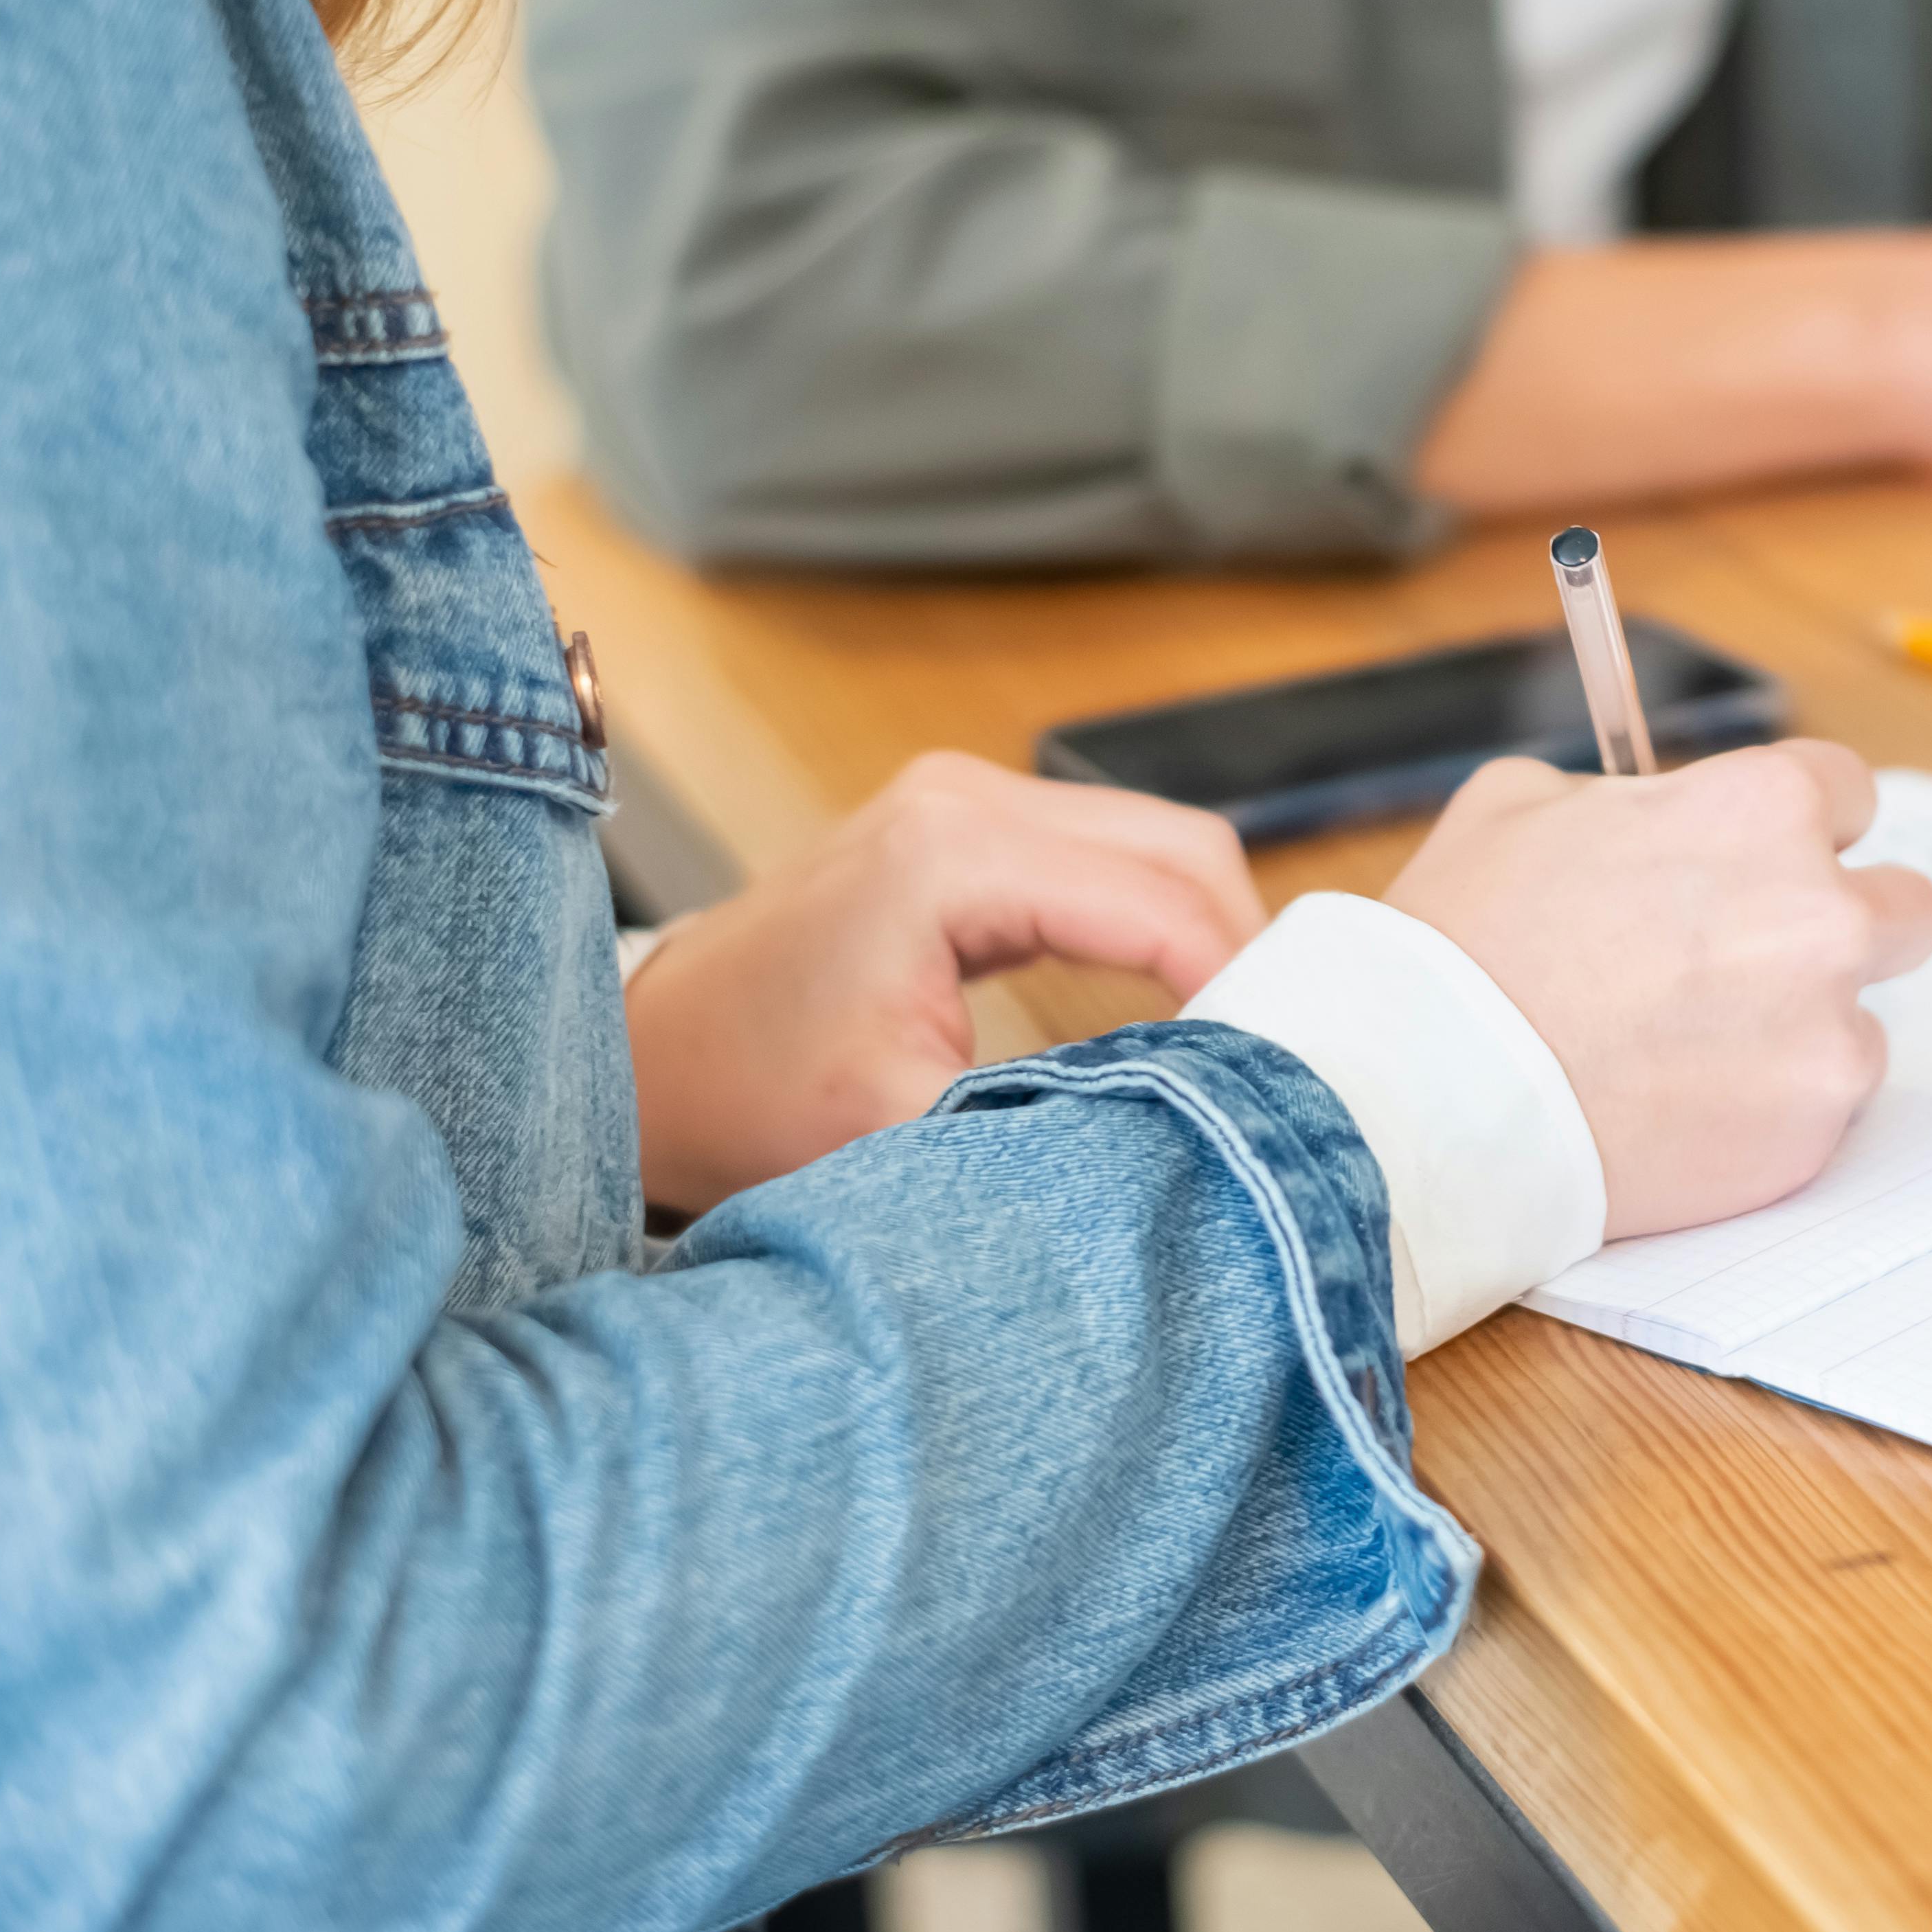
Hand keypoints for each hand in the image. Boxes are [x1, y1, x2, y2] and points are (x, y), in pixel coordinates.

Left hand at [625, 751, 1264, 1214]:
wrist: (652, 1060)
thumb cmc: (749, 1095)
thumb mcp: (908, 1133)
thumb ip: (1058, 1122)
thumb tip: (1197, 1130)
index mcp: (952, 856)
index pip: (1158, 900)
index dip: (1237, 985)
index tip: (1279, 1072)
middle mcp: (967, 798)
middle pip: (1182, 845)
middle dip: (1245, 947)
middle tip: (1275, 1056)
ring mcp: (969, 798)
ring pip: (1161, 841)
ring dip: (1208, 929)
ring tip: (1232, 1036)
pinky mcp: (971, 822)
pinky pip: (1111, 852)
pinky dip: (1159, 918)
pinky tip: (1177, 1001)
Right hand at [1381, 742, 1931, 1235]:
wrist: (1437, 1097)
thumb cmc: (1465, 948)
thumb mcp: (1516, 806)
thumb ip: (1617, 796)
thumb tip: (1643, 808)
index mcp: (1763, 809)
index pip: (1850, 793)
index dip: (1799, 829)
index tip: (1767, 862)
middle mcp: (1822, 912)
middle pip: (1904, 909)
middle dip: (1843, 927)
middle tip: (1758, 963)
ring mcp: (1827, 1028)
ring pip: (1860, 1021)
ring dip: (1800, 1031)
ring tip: (1689, 1053)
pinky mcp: (1814, 1130)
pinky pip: (1820, 1111)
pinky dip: (1767, 1112)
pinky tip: (1681, 1110)